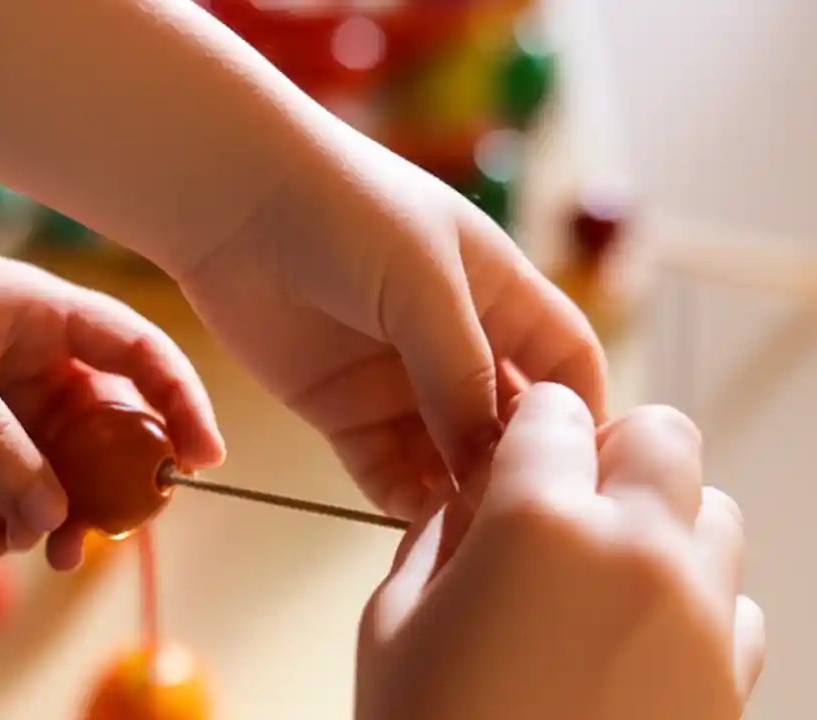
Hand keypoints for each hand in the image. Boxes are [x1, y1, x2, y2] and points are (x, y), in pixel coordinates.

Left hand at [0, 238, 223, 566]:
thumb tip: (55, 515)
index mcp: (42, 310)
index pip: (137, 348)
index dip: (180, 398)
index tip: (201, 457)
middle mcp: (37, 354)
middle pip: (111, 419)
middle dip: (117, 478)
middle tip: (113, 529)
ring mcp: (6, 398)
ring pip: (66, 462)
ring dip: (66, 510)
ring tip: (47, 553)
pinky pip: (19, 483)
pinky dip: (19, 515)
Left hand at [178, 133, 604, 518]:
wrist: (233, 201)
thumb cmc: (345, 213)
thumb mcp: (424, 286)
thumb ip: (461, 373)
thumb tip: (490, 461)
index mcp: (498, 295)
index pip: (567, 363)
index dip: (582, 415)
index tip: (583, 472)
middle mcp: (456, 343)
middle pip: (510, 423)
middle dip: (515, 468)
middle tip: (519, 518)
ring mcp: (398, 380)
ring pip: (448, 456)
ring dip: (459, 493)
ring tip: (471, 534)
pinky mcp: (341, 409)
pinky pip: (384, 468)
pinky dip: (402, 498)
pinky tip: (416, 526)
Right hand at [355, 384, 764, 719]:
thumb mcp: (390, 627)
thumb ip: (435, 539)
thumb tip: (472, 500)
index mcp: (537, 521)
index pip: (554, 413)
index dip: (526, 427)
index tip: (510, 456)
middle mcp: (636, 549)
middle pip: (663, 436)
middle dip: (613, 451)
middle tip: (566, 501)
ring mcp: (698, 618)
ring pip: (714, 513)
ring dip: (662, 520)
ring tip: (604, 574)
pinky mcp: (732, 684)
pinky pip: (735, 603)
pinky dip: (695, 600)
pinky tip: (639, 641)